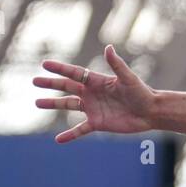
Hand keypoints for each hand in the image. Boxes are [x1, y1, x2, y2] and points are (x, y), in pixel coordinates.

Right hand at [33, 44, 156, 142]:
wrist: (151, 112)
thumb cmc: (142, 92)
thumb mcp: (128, 78)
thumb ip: (116, 64)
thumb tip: (108, 47)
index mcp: (97, 82)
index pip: (74, 73)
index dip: (60, 69)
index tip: (44, 64)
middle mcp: (92, 94)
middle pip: (67, 87)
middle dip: (50, 84)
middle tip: (34, 81)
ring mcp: (93, 109)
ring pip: (68, 106)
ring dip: (53, 104)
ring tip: (37, 103)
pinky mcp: (97, 123)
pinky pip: (80, 130)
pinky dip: (70, 134)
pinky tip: (58, 139)